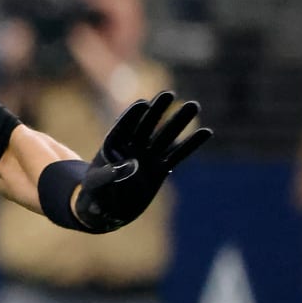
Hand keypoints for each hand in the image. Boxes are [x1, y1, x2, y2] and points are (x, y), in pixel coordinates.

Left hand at [74, 90, 212, 232]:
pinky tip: (206, 132)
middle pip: (147, 125)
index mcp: (113, 145)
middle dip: (158, 110)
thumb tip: (132, 165)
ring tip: (194, 105)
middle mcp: (132, 147)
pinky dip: (190, 144)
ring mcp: (147, 156)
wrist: (106, 209)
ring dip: (179, 122)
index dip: (133, 115)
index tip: (144, 103)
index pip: (124, 125)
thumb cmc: (95, 194)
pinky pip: (177, 154)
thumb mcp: (96, 184)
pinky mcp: (159, 169)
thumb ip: (110, 174)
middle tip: (169, 93)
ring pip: (165, 136)